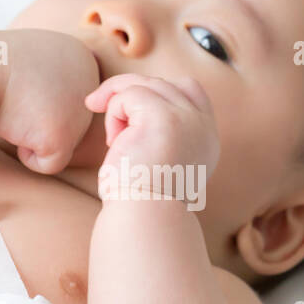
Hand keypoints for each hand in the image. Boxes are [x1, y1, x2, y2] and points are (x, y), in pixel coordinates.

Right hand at [0, 29, 99, 173]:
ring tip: (15, 110)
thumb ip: (54, 75)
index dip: (36, 96)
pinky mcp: (64, 137)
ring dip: (33, 134)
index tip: (18, 81)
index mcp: (83, 59)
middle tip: (15, 99)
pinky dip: (28, 156)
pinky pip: (50, 164)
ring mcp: (80, 111)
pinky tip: (15, 129)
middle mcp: (91, 83)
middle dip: (38, 119)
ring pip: (61, 144)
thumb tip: (57, 100)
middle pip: (69, 122)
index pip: (67, 97)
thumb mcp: (34, 56)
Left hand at [84, 73, 219, 197]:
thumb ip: (161, 133)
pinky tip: (114, 142)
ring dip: (118, 105)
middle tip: (98, 106)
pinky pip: (130, 94)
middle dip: (128, 93)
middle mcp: (202, 126)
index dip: (157, 91)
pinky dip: (114, 113)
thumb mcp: (160, 162)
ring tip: (112, 138)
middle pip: (162, 84)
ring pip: (143, 86)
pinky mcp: (164, 117)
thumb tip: (130, 105)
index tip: (128, 112)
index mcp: (206, 139)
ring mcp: (186, 119)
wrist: (142, 220)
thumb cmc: (140, 200)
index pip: (189, 90)